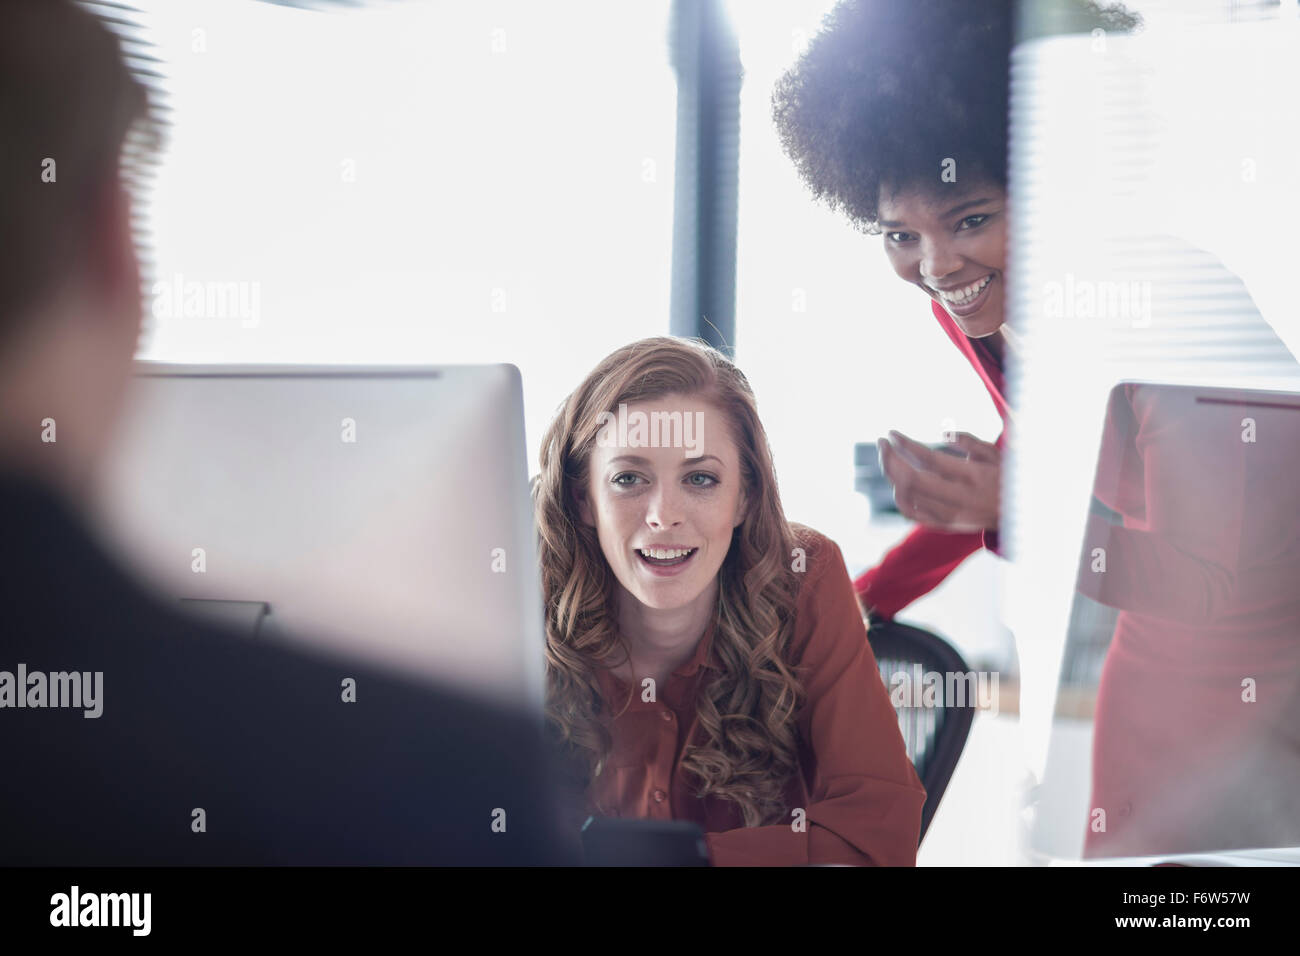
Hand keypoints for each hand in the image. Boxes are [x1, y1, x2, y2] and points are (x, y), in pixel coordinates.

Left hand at [877, 430, 1000, 532]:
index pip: (929, 459)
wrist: (1015, 515)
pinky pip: (910, 512)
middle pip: (911, 479)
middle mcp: (958, 498)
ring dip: (891, 475)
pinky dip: (899, 495)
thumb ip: (968, 441)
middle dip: (890, 459)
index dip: (906, 444)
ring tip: (887, 456)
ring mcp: (948, 515)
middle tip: (882, 442)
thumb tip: (943, 433)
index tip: (892, 433)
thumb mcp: (994, 453)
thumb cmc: (1004, 477)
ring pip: (906, 497)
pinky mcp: (943, 525)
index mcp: (972, 476)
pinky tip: (896, 479)